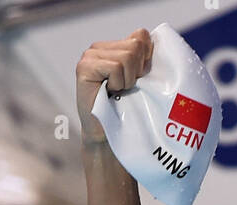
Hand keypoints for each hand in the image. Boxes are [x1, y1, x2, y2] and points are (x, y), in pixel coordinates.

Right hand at [76, 28, 153, 145]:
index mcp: (113, 47)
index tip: (138, 80)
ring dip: (128, 80)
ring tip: (118, 92)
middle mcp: (99, 48)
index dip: (146, 59)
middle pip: (136, 46)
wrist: (109, 136)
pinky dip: (118, 83)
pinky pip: (115, 67)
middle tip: (127, 89)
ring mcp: (90, 56)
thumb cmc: (126, 111)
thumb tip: (150, 40)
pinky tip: (110, 92)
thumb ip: (143, 58)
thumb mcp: (140, 81)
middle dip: (137, 72)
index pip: (141, 36)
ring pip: (127, 56)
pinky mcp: (85, 67)